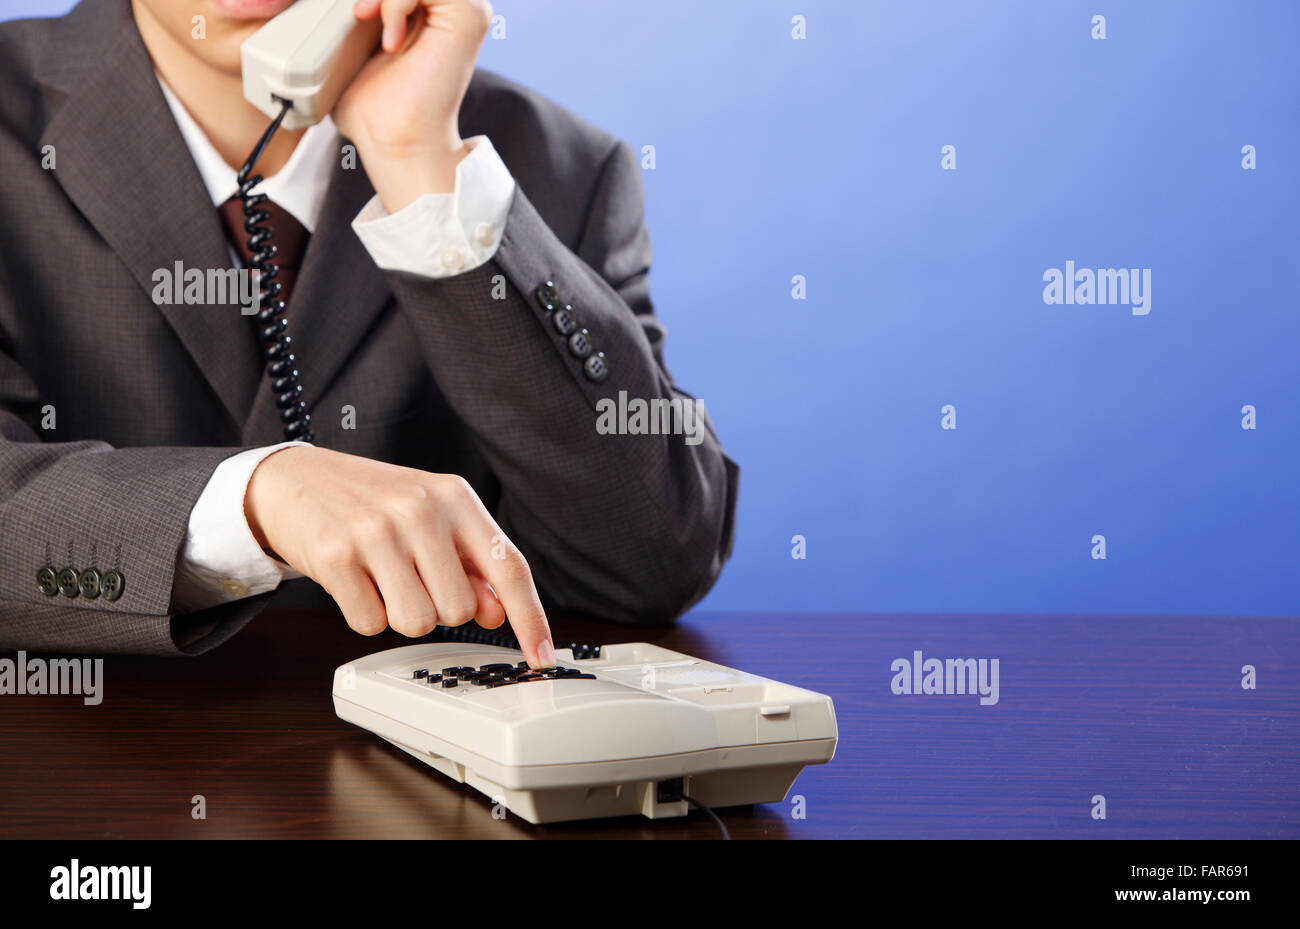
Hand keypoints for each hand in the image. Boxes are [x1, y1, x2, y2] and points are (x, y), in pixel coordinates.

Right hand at [244, 446, 554, 667]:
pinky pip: (369, 623)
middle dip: (438, 608)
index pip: (509, 568)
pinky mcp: (336, 555)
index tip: (541, 655)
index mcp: (455, 498)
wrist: (295, 479)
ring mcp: (377, 532)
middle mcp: (420, 509)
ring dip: (399, 614)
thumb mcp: (431, 519)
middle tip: (411, 577)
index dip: (530, 618)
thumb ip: (471, 564)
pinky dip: (363, 613)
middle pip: (459, 610)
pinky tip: (354, 579)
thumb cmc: (372, 503)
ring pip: (415, 622)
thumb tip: (497, 613)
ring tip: (382, 578)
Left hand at [333, 0, 493, 210]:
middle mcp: (450, 3)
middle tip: (356, 12)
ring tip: (364, 18)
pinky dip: (395, 0)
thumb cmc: (371, 105)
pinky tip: (388, 34)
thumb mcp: (347, 37)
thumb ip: (347, 8)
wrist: (393, 141)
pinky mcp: (468, 15)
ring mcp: (463, 6)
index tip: (353, 10)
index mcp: (426, 5)